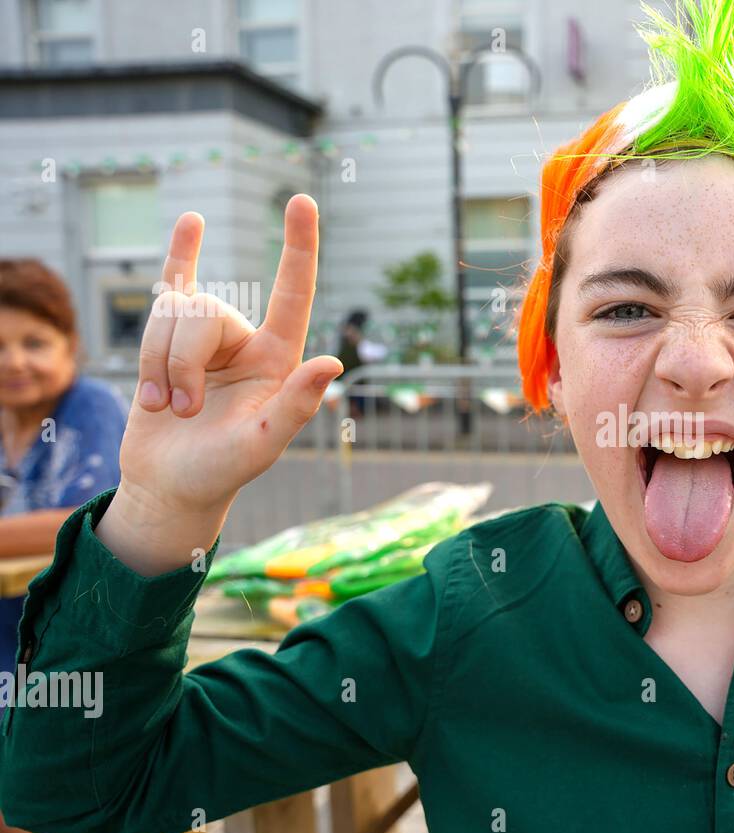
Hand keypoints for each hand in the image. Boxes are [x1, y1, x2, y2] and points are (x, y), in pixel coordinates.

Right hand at [118, 194, 342, 515]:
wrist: (169, 485)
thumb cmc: (220, 471)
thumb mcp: (261, 444)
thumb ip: (295, 406)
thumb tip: (331, 363)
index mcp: (278, 359)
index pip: (294, 293)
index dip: (298, 247)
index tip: (301, 200)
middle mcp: (246, 340)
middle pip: (203, 312)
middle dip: (179, 362)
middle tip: (183, 411)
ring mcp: (206, 339)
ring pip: (168, 315)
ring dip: (156, 365)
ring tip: (166, 408)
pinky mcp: (168, 340)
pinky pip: (174, 285)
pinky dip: (182, 254)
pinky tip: (192, 222)